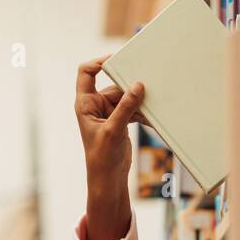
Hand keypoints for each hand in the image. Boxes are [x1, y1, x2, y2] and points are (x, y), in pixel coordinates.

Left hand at [75, 55, 146, 239]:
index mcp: (85, 104)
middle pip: (114, 85)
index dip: (99, 62)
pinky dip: (143, 112)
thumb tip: (138, 86)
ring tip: (154, 101)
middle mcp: (96, 106)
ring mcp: (109, 113)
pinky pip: (133, 109)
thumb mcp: (114, 130)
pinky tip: (154, 117)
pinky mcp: (120, 121)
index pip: (87, 73)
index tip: (118, 59)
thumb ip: (125, 107)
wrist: (108, 179)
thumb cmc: (102, 158)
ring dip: (139, 101)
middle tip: (146, 80)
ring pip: (126, 98)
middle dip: (129, 85)